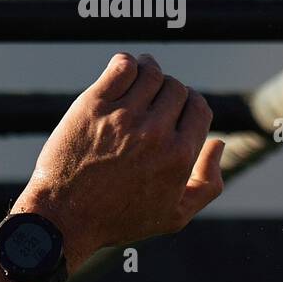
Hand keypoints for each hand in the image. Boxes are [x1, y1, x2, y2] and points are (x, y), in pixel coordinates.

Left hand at [13, 52, 224, 265]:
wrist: (64, 217)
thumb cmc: (118, 219)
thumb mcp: (174, 216)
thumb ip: (208, 184)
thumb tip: (218, 142)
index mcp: (180, 156)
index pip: (199, 107)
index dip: (190, 105)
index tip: (175, 109)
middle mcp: (155, 133)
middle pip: (176, 88)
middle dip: (168, 90)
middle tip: (153, 98)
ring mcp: (123, 117)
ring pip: (151, 72)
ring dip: (150, 69)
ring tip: (141, 75)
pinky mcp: (94, 105)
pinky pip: (122, 66)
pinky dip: (127, 63)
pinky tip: (122, 72)